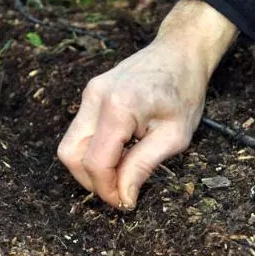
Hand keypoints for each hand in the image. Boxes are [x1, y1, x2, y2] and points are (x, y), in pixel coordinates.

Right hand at [58, 0, 237, 209]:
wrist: (180, 52)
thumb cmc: (184, 91)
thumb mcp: (175, 136)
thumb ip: (143, 167)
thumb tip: (123, 197)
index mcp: (118, 107)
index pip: (96, 162)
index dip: (107, 190)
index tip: (125, 203)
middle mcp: (95, 97)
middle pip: (71, 155)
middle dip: (91, 181)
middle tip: (120, 191)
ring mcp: (89, 93)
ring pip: (70, 144)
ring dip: (90, 166)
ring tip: (120, 171)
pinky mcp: (90, 93)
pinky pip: (80, 131)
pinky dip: (93, 149)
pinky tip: (119, 151)